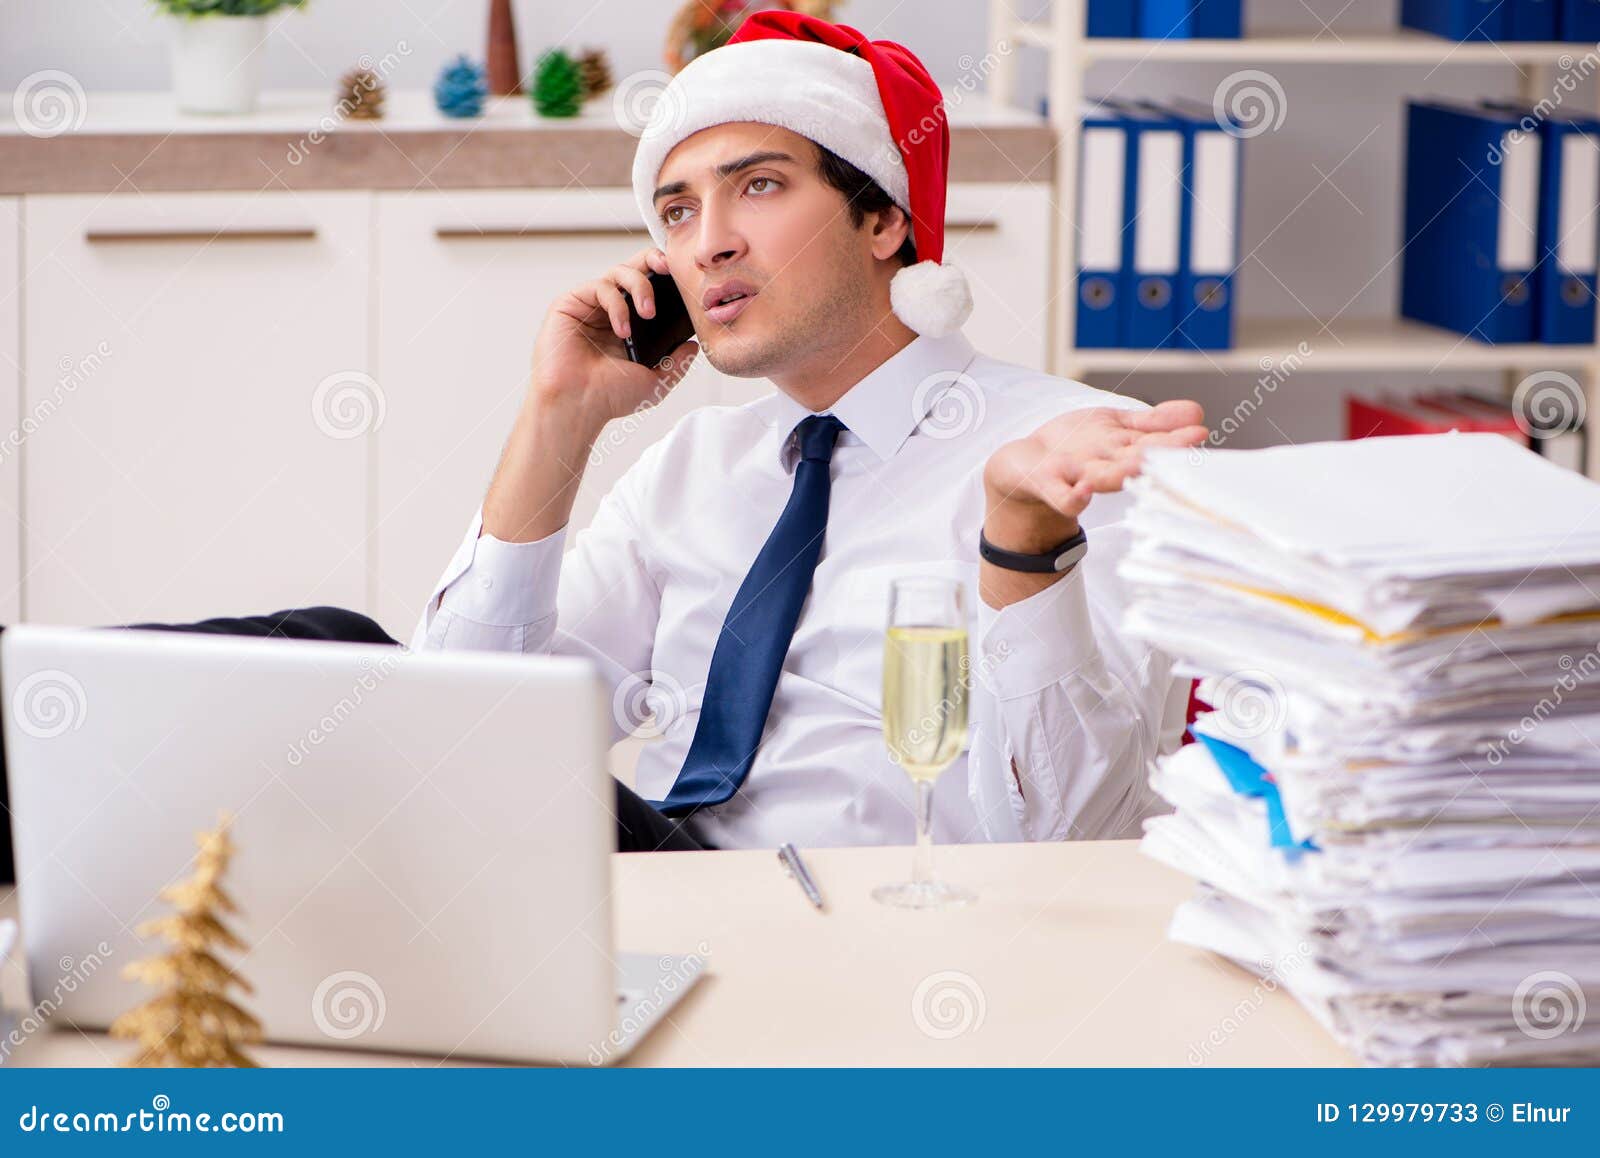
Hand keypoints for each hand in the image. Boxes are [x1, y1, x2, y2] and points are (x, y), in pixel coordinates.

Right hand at [528, 246, 698, 427]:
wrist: (578, 407)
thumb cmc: (608, 398)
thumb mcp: (655, 382)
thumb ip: (676, 363)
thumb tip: (693, 346)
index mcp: (629, 324)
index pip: (650, 287)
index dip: (666, 277)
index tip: (684, 278)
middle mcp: (609, 310)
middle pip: (634, 268)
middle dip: (653, 261)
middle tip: (668, 268)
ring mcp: (589, 306)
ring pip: (619, 272)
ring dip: (640, 286)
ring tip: (648, 313)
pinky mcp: (570, 304)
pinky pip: (599, 287)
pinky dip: (616, 304)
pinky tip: (622, 329)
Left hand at [978, 400, 1205, 607]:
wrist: (1024, 462)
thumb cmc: (1075, 447)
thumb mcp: (1117, 430)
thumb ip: (1153, 424)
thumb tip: (1197, 411)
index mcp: (1122, 453)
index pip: (1153, 445)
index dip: (1176, 440)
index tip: (1202, 432)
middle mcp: (1105, 467)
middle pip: (1136, 461)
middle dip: (1161, 454)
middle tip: (1190, 443)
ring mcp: (1077, 477)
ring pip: (1106, 477)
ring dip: (1126, 471)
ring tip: (1144, 461)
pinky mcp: (1048, 485)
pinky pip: (1062, 496)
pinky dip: (1074, 498)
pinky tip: (1084, 491)